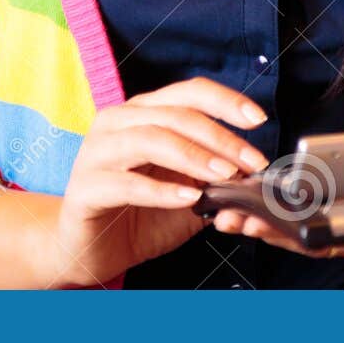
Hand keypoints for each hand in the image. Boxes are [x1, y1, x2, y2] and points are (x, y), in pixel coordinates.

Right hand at [48, 77, 269, 287]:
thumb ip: (215, 183)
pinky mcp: (85, 187)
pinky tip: (188, 197)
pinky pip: (127, 183)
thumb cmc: (138, 215)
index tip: (258, 120)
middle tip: (250, 162)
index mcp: (143, 113)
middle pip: (175, 114)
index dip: (226, 101)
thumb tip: (253, 177)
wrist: (89, 249)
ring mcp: (96, 152)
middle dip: (219, 137)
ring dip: (194, 157)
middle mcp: (117, 122)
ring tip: (224, 176)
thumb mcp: (186, 195)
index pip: (188, 92)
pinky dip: (162, 190)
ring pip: (151, 139)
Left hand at [210, 208, 343, 284]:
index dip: (335, 227)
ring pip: (310, 240)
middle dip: (280, 229)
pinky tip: (246, 215)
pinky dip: (278, 228)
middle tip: (238, 214)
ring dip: (268, 229)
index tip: (301, 220)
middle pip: (327, 238)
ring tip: (226, 213)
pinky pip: (311, 237)